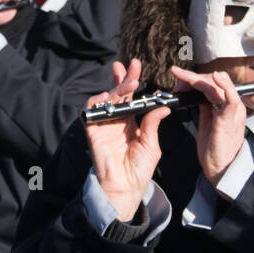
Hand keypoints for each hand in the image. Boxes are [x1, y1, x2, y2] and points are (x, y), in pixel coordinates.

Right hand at [83, 59, 167, 221]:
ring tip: (129, 84)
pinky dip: (96, 102)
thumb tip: (163, 105)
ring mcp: (104, 124)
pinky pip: (90, 111)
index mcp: (131, 122)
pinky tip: (106, 97)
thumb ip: (153, 123)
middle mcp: (117, 120)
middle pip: (118, 94)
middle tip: (132, 65)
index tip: (137, 67)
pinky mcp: (93, 131)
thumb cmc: (140, 169)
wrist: (126, 187)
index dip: (131, 81)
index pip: (130, 97)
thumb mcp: (151, 143)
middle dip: (124, 78)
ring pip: (106, 99)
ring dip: (116, 88)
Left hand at [169, 67, 247, 186]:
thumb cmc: (215, 148)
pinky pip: (230, 98)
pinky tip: (214, 77)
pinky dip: (224, 85)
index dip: (196, 78)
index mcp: (229, 106)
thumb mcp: (209, 121)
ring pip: (219, 85)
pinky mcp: (228, 120)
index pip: (214, 82)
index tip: (179, 78)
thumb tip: (195, 93)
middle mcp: (233, 106)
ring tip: (181, 77)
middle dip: (193, 78)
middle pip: (215, 81)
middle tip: (176, 82)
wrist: (222, 168)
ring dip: (197, 79)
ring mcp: (233, 112)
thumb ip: (205, 106)